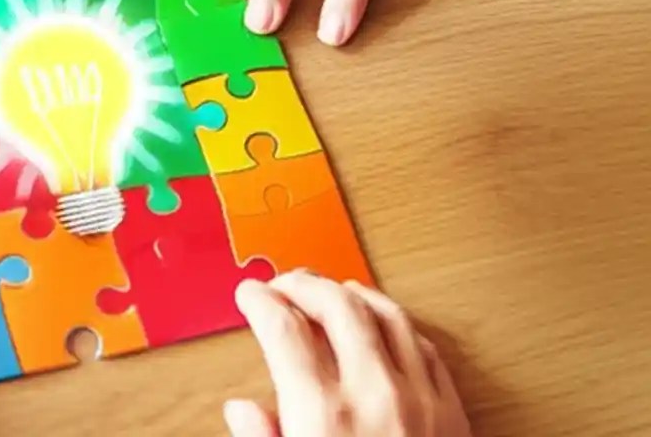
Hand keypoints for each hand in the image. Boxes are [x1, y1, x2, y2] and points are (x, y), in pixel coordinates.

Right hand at [226, 272, 472, 436]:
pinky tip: (384, 328)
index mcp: (322, 414)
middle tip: (283, 284)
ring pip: (386, 314)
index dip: (260, 301)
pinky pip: (425, 347)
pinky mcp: (454, 415)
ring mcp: (420, 400)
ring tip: (332, 292)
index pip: (283, 327)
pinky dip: (398, 325)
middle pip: (334, 305)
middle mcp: (373, 394)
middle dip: (302, 284)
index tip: (249, 295)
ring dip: (353, 294)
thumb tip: (244, 412)